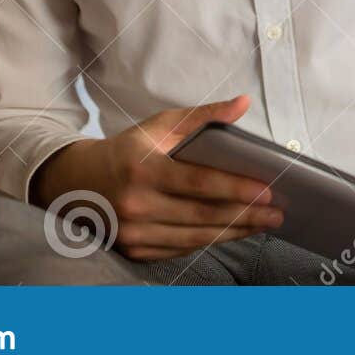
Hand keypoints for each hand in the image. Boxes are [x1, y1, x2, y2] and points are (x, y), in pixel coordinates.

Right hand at [32, 94, 284, 261]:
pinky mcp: (134, 252)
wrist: (76, 183)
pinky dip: (211, 241)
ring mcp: (133, 234)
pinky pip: (181, 249)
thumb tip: (243, 102)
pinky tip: (235, 232)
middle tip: (278, 211)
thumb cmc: (127, 150)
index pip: (199, 184)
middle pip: (202, 215)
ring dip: (235, 232)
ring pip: (195, 238)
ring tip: (264, 223)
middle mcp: (136, 206)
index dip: (236, 189)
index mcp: (143, 170)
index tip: (269, 191)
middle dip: (246, 214)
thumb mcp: (159, 125)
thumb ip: (203, 116)